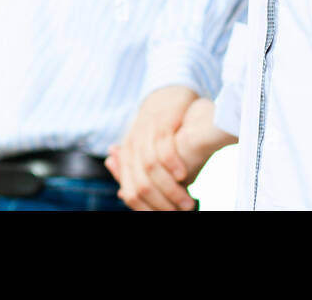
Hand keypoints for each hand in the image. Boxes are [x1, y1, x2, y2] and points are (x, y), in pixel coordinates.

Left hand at [106, 91, 233, 210]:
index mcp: (127, 157)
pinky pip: (162, 146)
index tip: (167, 216)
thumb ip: (139, 175)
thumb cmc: (163, 132)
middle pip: (139, 184)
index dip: (146, 208)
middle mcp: (132, 146)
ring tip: (187, 202)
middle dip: (160, 204)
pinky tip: (183, 175)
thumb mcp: (151, 155)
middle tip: (180, 213)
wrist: (168, 95)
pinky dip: (171, 164)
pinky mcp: (159, 120)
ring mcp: (144, 133)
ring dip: (170, 189)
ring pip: (151, 169)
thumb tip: (124, 197)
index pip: (129, 191)